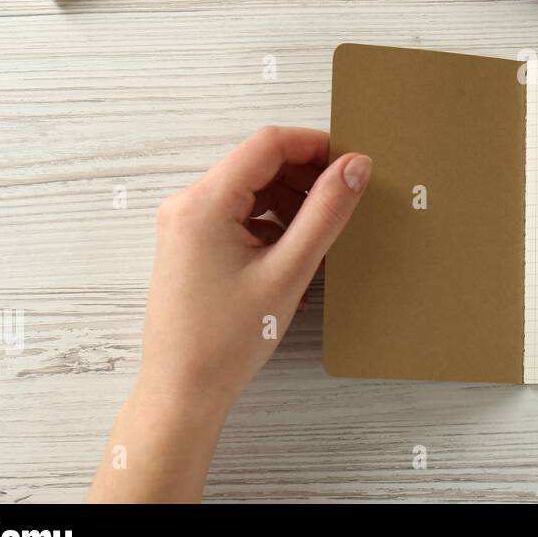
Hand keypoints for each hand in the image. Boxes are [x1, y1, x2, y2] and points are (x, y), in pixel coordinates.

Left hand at [88, 126, 370, 501]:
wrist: (182, 392)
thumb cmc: (226, 340)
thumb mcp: (289, 271)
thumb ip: (326, 213)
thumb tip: (355, 167)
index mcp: (204, 203)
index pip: (268, 144)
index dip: (315, 145)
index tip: (351, 163)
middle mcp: (187, 205)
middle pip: (258, 164)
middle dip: (305, 177)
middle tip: (343, 204)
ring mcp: (185, 225)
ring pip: (250, 190)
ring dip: (290, 203)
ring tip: (320, 240)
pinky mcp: (190, 245)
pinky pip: (238, 215)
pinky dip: (272, 225)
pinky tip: (294, 257)